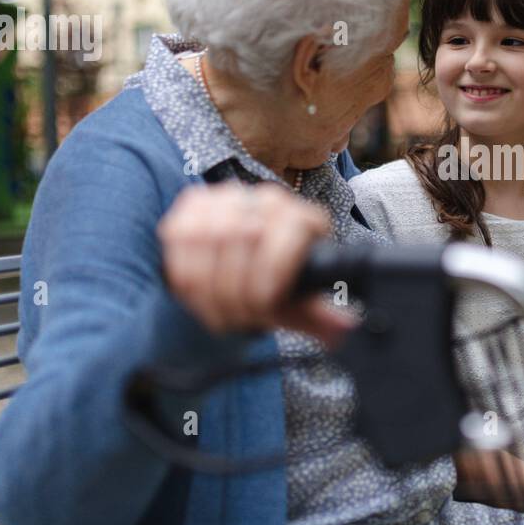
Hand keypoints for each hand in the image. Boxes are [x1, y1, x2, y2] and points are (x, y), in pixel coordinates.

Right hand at [157, 182, 355, 342]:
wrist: (241, 273)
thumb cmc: (275, 290)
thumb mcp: (299, 307)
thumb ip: (320, 318)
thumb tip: (344, 329)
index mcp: (304, 219)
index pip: (290, 228)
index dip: (273, 270)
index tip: (265, 304)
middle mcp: (268, 199)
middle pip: (243, 236)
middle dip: (236, 291)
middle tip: (238, 320)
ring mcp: (230, 195)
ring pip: (208, 236)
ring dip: (209, 285)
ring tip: (219, 314)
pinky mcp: (194, 202)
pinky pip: (179, 234)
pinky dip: (184, 271)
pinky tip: (194, 295)